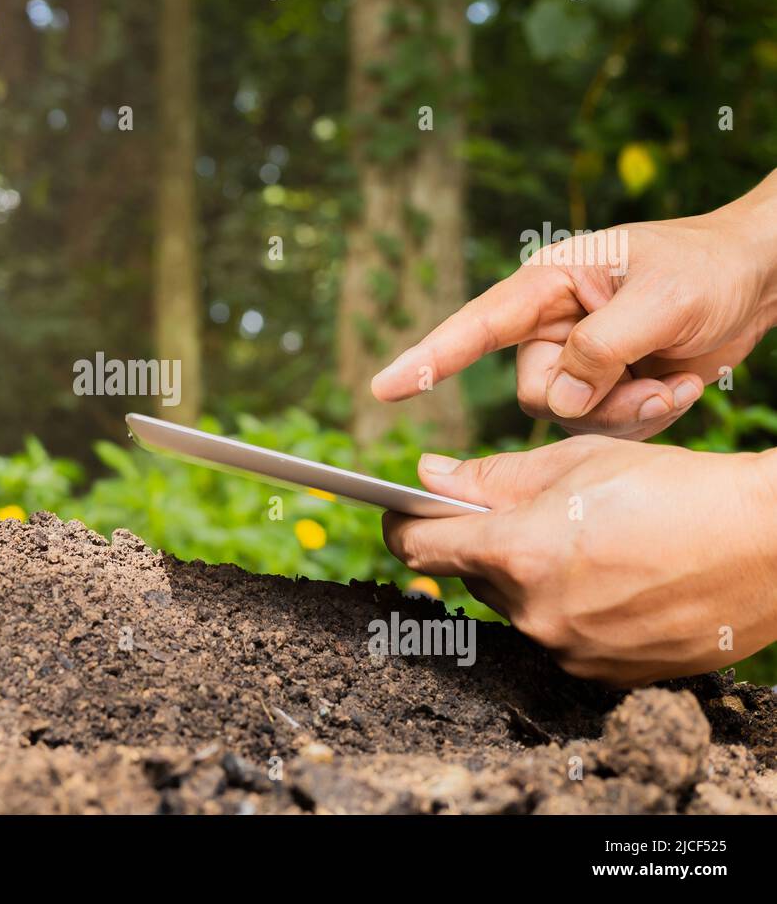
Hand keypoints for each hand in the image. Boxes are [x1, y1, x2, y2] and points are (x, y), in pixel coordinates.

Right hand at [371, 176, 776, 439]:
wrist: (760, 279)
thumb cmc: (708, 268)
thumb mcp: (661, 301)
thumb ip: (601, 350)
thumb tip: (560, 400)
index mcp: (549, 284)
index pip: (476, 325)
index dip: (428, 358)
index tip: (383, 388)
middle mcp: (551, 325)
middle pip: (534, 392)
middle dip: (594, 400)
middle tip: (651, 380)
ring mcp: (577, 359)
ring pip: (568, 419)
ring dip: (627, 412)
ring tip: (673, 379)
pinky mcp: (604, 387)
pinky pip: (602, 428)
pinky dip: (645, 417)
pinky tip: (678, 383)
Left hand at [383, 436, 776, 685]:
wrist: (768, 546)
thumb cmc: (673, 490)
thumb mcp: (574, 462)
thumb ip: (489, 477)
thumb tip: (426, 478)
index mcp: (518, 553)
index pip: (420, 547)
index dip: (401, 526)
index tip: (398, 516)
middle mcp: (535, 612)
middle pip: (471, 577)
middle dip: (484, 545)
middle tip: (529, 516)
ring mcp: (569, 650)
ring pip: (517, 608)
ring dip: (530, 578)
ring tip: (588, 545)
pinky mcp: (602, 675)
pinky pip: (559, 637)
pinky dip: (568, 609)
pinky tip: (611, 580)